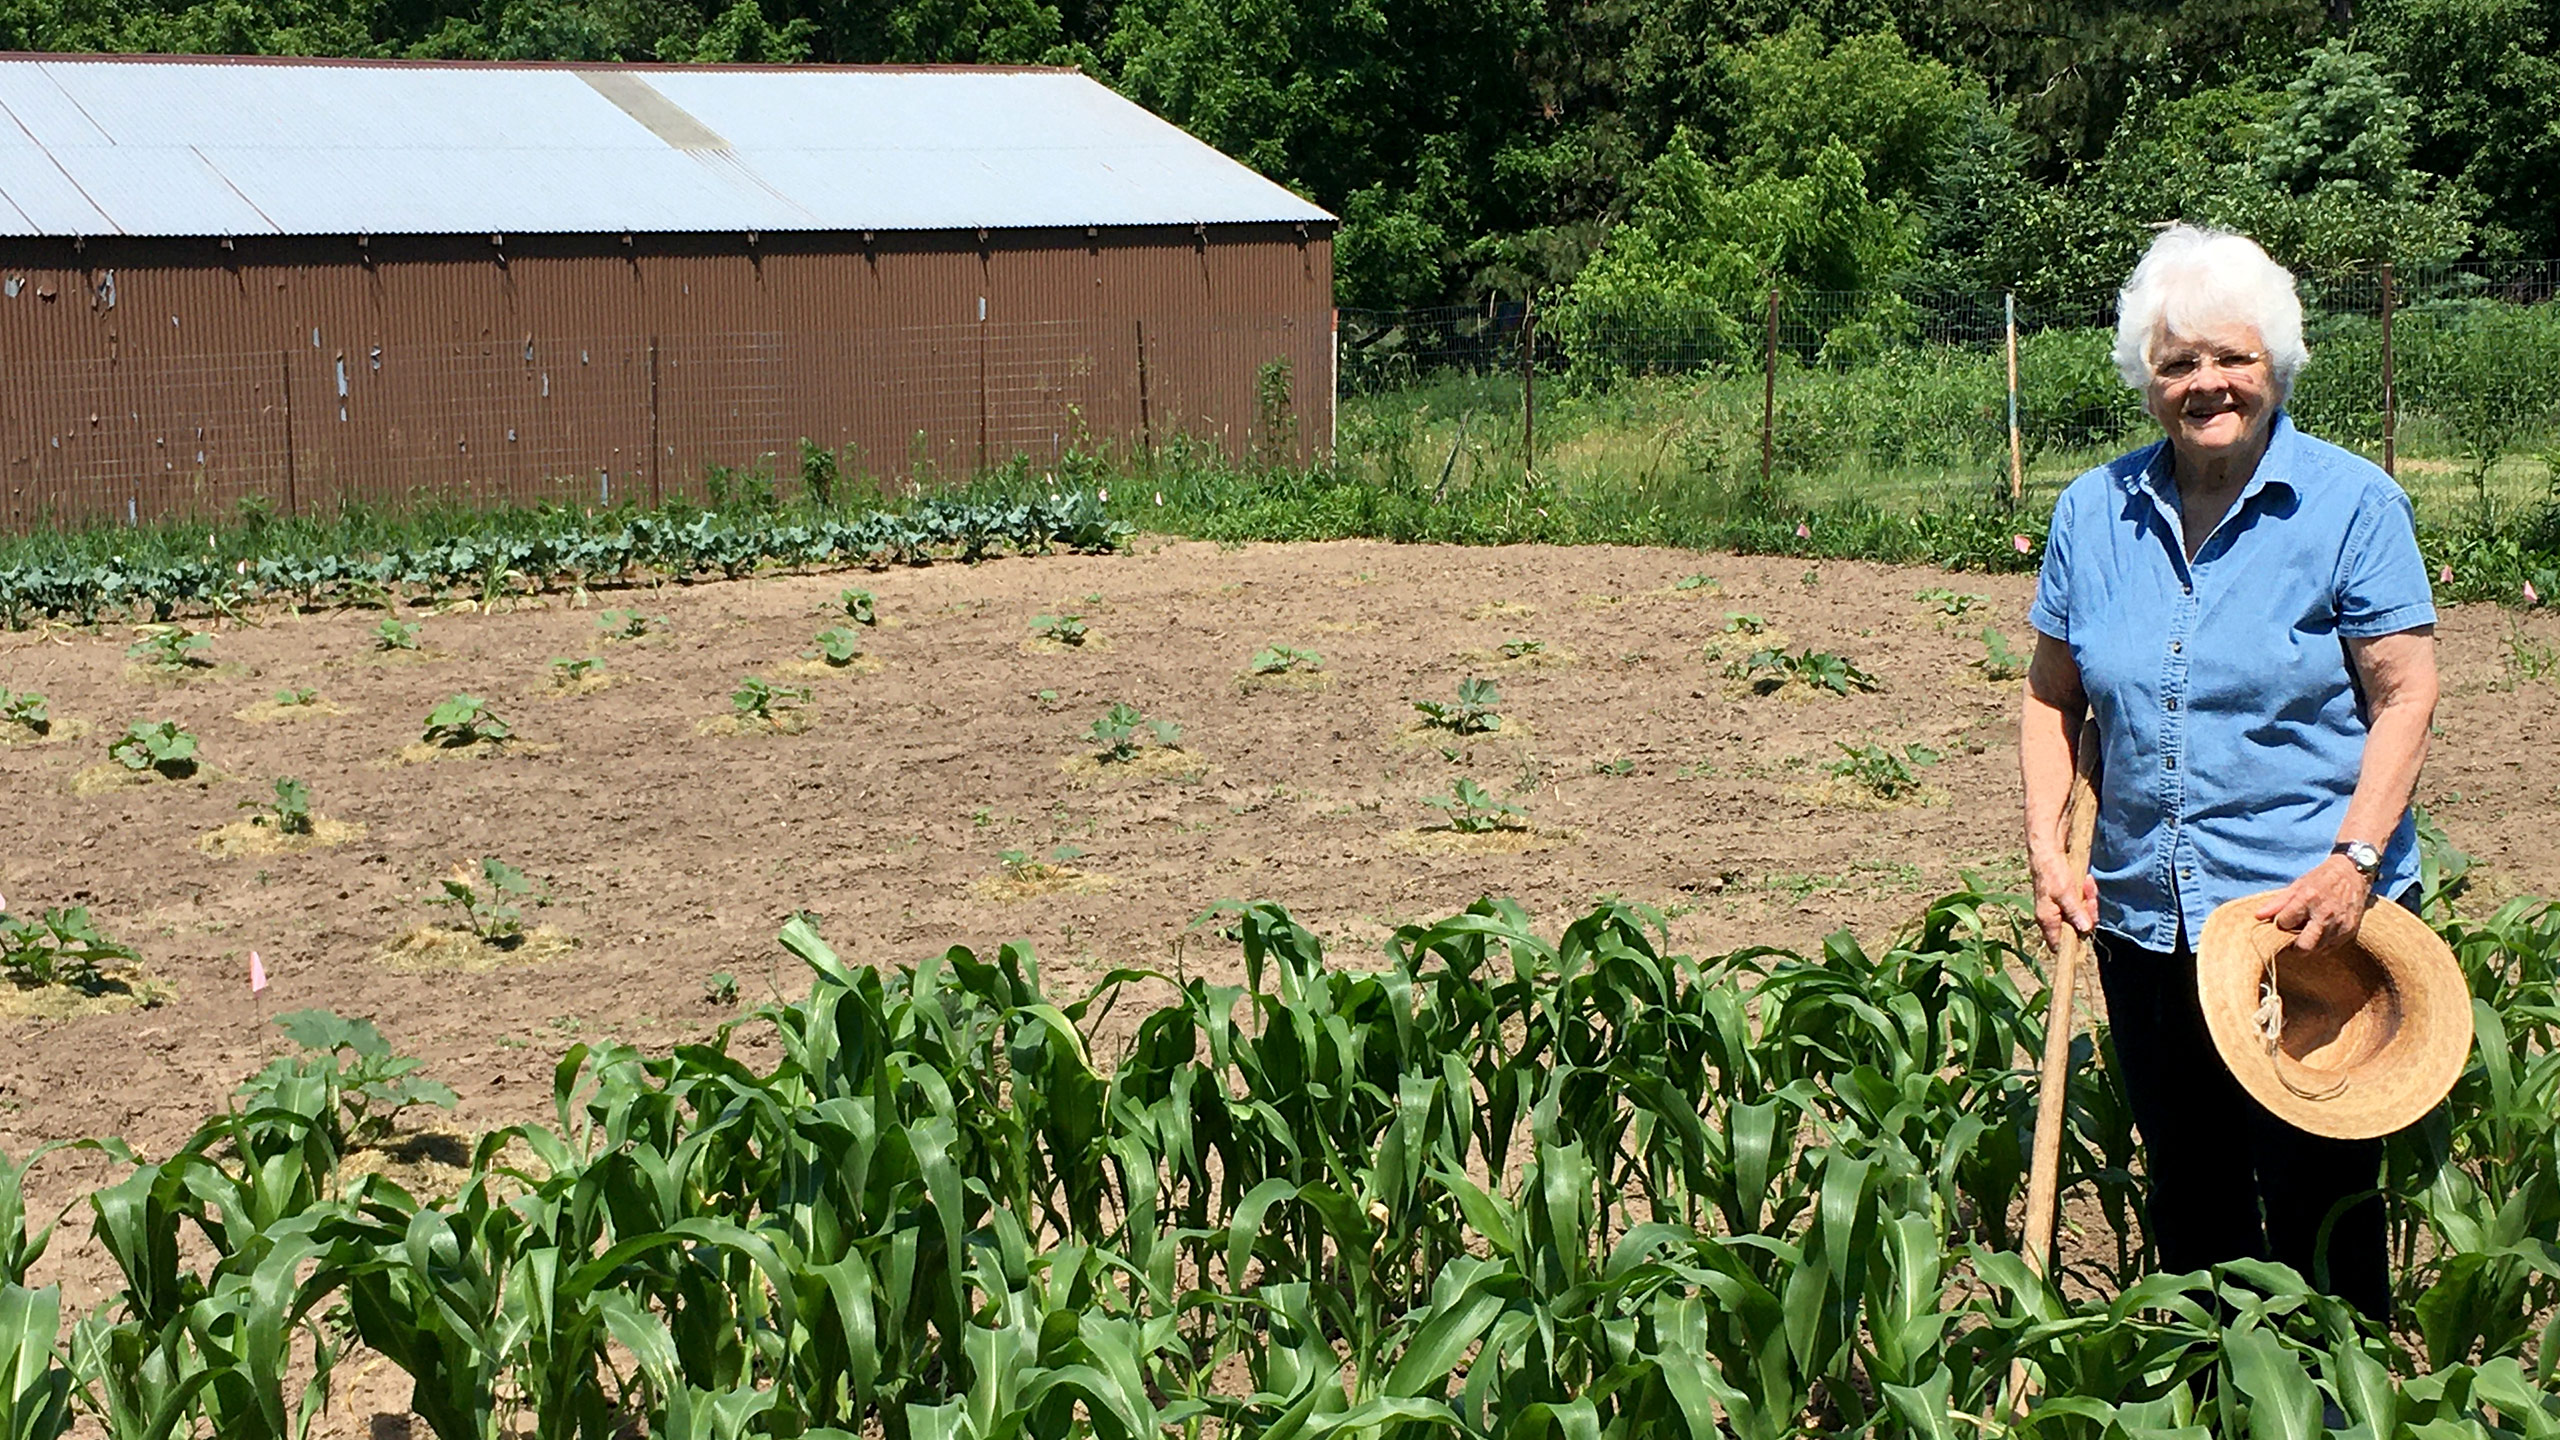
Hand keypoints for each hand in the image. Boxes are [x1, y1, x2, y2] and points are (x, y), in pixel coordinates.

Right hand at [2029, 850, 2096, 953]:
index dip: (2073, 946)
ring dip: (2089, 899)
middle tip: (2091, 899)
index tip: (2087, 932)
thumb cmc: (2052, 873)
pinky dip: (2087, 893)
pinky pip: (2082, 903)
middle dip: (2088, 913)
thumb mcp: (2065, 893)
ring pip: (2082, 915)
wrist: (2048, 853)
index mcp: (2048, 920)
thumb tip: (2086, 930)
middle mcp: (2053, 918)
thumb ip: (2075, 912)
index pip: (2059, 946)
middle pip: (2077, 929)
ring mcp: (2061, 909)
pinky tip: (2087, 881)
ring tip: (2088, 883)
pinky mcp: (2068, 900)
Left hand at [2255, 855, 2371, 951]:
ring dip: (2308, 945)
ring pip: (2317, 949)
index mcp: (2309, 898)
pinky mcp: (2350, 931)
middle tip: (2291, 938)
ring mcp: (2340, 924)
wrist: (2353, 873)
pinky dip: (2322, 944)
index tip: (2284, 919)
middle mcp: (2325, 914)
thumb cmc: (2321, 879)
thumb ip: (2278, 902)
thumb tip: (2257, 916)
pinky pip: (2330, 948)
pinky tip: (2319, 933)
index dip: (2281, 922)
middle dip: (2293, 946)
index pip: (2285, 923)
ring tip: (2306, 933)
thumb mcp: (2298, 885)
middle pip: (2303, 946)